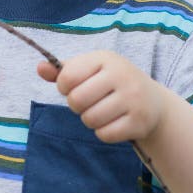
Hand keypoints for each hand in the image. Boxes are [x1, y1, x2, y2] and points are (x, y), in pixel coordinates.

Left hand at [38, 50, 165, 143]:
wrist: (152, 101)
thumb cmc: (111, 82)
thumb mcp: (90, 70)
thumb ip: (63, 71)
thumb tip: (39, 68)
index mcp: (105, 58)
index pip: (67, 77)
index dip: (65, 87)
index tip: (76, 87)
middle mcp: (121, 75)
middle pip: (76, 101)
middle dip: (77, 106)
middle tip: (89, 102)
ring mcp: (133, 98)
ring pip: (90, 119)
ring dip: (90, 120)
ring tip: (102, 111)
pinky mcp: (139, 122)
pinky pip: (105, 134)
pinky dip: (104, 132)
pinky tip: (115, 122)